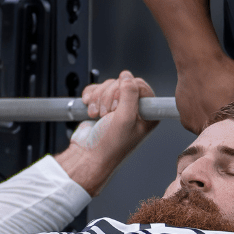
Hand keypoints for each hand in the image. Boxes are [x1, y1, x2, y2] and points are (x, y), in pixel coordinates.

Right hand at [55, 70, 156, 194]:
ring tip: (97, 115)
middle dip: (108, 96)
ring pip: (107, 85)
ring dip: (98, 99)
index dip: (124, 91)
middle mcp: (134, 109)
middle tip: (106, 114)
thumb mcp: (125, 118)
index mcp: (147, 113)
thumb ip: (129, 94)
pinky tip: (89, 109)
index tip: (117, 107)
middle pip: (121, 83)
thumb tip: (127, 76)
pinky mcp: (102, 106)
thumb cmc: (109, 145)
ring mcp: (117, 107)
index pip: (139, 84)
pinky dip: (90, 97)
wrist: (87, 157)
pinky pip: (96, 90)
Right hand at [175, 55, 233, 132]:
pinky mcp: (185, 120)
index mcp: (228, 125)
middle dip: (229, 127)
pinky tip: (206, 102)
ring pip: (209, 131)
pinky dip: (201, 116)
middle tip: (230, 111)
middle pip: (223, 137)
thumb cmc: (224, 71)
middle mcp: (209, 130)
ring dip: (214, 122)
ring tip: (217, 104)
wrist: (198, 60)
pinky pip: (196, 123)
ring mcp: (195, 126)